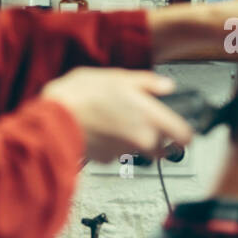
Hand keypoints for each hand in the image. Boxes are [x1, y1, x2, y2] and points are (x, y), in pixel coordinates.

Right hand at [40, 68, 194, 162]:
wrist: (53, 119)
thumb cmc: (82, 95)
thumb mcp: (118, 77)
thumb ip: (146, 83)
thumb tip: (165, 86)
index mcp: (150, 118)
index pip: (184, 137)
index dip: (185, 134)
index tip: (182, 131)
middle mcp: (141, 139)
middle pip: (162, 148)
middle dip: (157, 138)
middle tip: (142, 122)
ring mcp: (124, 152)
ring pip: (138, 150)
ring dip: (131, 140)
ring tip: (114, 120)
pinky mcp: (106, 160)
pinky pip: (116, 154)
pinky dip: (112, 145)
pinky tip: (101, 129)